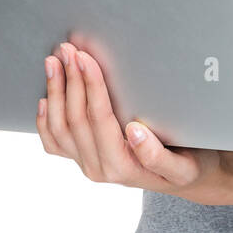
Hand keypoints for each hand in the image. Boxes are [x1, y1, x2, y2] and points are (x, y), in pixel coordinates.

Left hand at [35, 40, 225, 203]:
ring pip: (60, 127)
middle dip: (71, 80)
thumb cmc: (188, 164)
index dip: (90, 85)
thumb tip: (134, 131)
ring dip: (54, 92)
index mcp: (122, 166)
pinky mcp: (82, 161)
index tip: (85, 58)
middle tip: (69, 49)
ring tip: (54, 62)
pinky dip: (45, 120)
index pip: (99, 118)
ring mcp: (87, 165)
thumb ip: (158, 154)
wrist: (184, 183)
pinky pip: (55, 143)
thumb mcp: (184, 166)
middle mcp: (100, 169)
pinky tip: (45, 97)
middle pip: (76, 119)